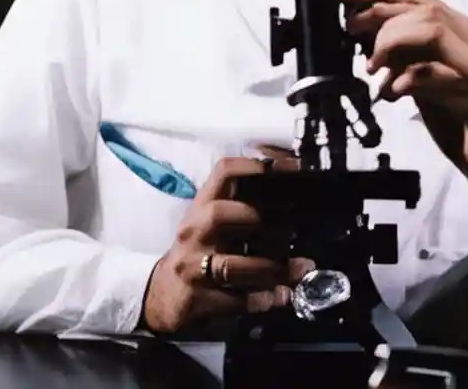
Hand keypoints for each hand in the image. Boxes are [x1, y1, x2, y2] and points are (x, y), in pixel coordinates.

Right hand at [140, 154, 313, 333]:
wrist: (164, 294)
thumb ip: (246, 205)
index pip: (223, 173)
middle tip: (293, 229)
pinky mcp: (197, 298)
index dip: (255, 167)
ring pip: (231, 265)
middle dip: (257, 219)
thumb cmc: (199, 250)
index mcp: (201, 206)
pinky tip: (283, 296)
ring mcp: (192, 266)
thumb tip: (294, 192)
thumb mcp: (215, 223)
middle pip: (218, 214)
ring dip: (272, 268)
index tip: (292, 170)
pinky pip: (234, 300)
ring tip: (302, 267)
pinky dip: (263, 299)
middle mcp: (194, 232)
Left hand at [342, 0, 467, 215]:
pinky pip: (446, 75)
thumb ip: (404, 61)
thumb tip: (366, 39)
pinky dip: (412, 79)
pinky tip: (393, 93)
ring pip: (435, 31)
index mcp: (465, 36)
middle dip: (381, 14)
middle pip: (425, 7)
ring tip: (376, 69)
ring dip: (394, 43)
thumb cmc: (464, 127)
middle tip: (352, 31)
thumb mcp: (424, 87)